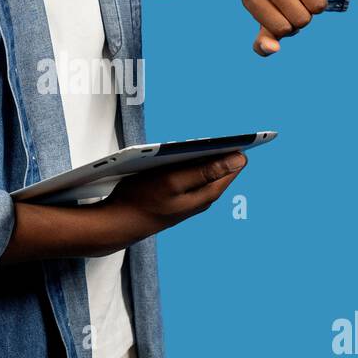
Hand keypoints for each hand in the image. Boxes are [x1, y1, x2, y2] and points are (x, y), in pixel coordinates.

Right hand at [101, 151, 248, 246]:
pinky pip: (188, 175)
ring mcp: (190, 198)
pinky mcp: (177, 197)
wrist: (119, 224)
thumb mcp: (173, 181)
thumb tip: (239, 160)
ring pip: (201, 170)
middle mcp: (203, 198)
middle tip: (193, 140)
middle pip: (218, 167)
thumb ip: (206, 170)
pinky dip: (182, 164)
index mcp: (208, 194)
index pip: (234, 166)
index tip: (228, 133)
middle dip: (211, 150)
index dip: (233, 148)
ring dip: (194, 156)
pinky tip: (170, 160)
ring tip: (179, 149)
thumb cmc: (142, 201)